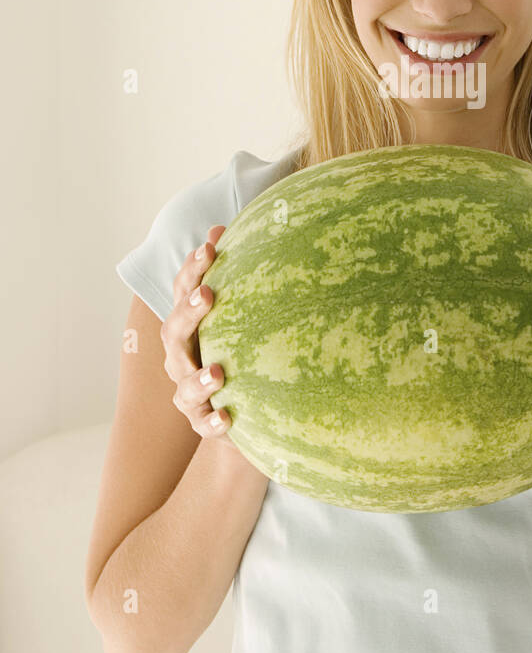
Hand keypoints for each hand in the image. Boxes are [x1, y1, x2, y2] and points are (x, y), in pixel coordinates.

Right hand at [160, 225, 236, 445]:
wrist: (235, 416)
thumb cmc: (235, 352)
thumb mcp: (237, 317)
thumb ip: (235, 279)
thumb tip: (229, 228)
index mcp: (187, 327)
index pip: (184, 293)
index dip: (193, 270)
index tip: (210, 247)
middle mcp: (180, 357)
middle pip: (174, 333)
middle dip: (189, 312)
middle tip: (207, 293)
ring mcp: (188, 393)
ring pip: (184, 385)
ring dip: (199, 377)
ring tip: (219, 372)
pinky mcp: (202, 422)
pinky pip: (204, 424)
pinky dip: (213, 421)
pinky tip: (227, 417)